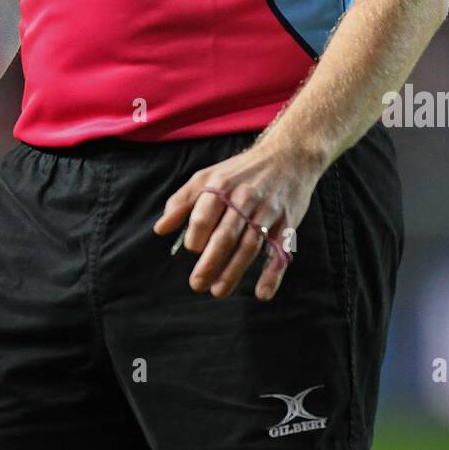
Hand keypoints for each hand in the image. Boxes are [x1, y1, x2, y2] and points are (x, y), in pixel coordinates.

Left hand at [152, 143, 320, 301]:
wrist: (288, 156)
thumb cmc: (241, 171)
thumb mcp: (208, 176)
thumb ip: (182, 201)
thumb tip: (160, 229)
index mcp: (221, 186)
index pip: (203, 216)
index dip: (195, 237)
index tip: (192, 250)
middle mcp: (244, 199)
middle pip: (225, 236)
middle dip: (210, 263)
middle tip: (197, 284)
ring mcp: (267, 212)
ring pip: (249, 246)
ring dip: (233, 272)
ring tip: (218, 290)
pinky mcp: (288, 223)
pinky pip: (279, 251)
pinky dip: (272, 274)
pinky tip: (262, 293)